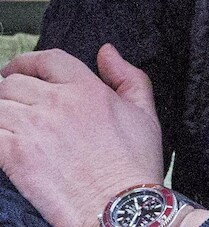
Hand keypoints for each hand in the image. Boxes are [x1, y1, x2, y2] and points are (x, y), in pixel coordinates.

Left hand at [0, 44, 163, 226]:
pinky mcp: (15, 156)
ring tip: (7, 123)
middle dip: (10, 90)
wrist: (118, 206)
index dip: (27, 62)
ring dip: (1, 113)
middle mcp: (56, 101)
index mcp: (86, 87)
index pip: (46, 59)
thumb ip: (127, 75)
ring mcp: (34, 127)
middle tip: (12, 102)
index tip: (18, 69)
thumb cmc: (133, 164)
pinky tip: (4, 143)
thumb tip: (107, 52)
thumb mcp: (144, 111)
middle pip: (14, 82)